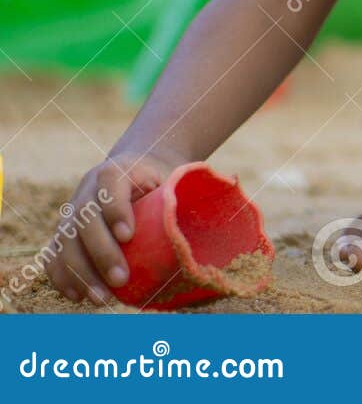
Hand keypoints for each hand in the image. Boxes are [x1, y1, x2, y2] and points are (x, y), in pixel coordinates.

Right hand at [44, 152, 181, 304]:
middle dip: (101, 252)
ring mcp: (72, 210)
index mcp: (117, 171)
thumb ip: (179, 200)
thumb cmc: (161, 181)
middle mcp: (88, 188)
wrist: (136, 167)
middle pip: (85, 219)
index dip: (116, 211)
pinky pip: (54, 254)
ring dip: (81, 273)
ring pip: (66, 240)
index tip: (128, 236)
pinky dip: (62, 276)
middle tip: (121, 279)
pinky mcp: (64, 230)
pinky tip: (77, 296)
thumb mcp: (172, 179)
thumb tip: (202, 234)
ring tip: (102, 299)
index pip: (111, 186)